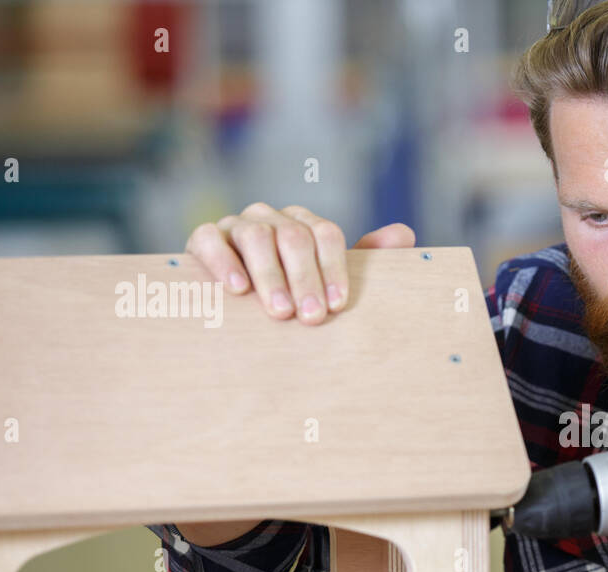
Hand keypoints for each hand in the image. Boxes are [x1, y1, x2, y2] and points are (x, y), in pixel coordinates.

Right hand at [183, 202, 415, 323]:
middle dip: (305, 279)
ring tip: (280, 312)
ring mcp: (237, 225)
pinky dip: (224, 262)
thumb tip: (405, 234)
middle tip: (311, 318)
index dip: (334, 269)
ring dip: (270, 276)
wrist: (231, 302)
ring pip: (255, 237)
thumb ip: (363, 258)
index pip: (326, 234)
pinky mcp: (202, 237)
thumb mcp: (325, 280)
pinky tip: (238, 290)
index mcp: (305, 224)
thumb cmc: (290, 293)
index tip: (338, 305)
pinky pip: (209, 239)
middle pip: (294, 237)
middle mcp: (272, 217)